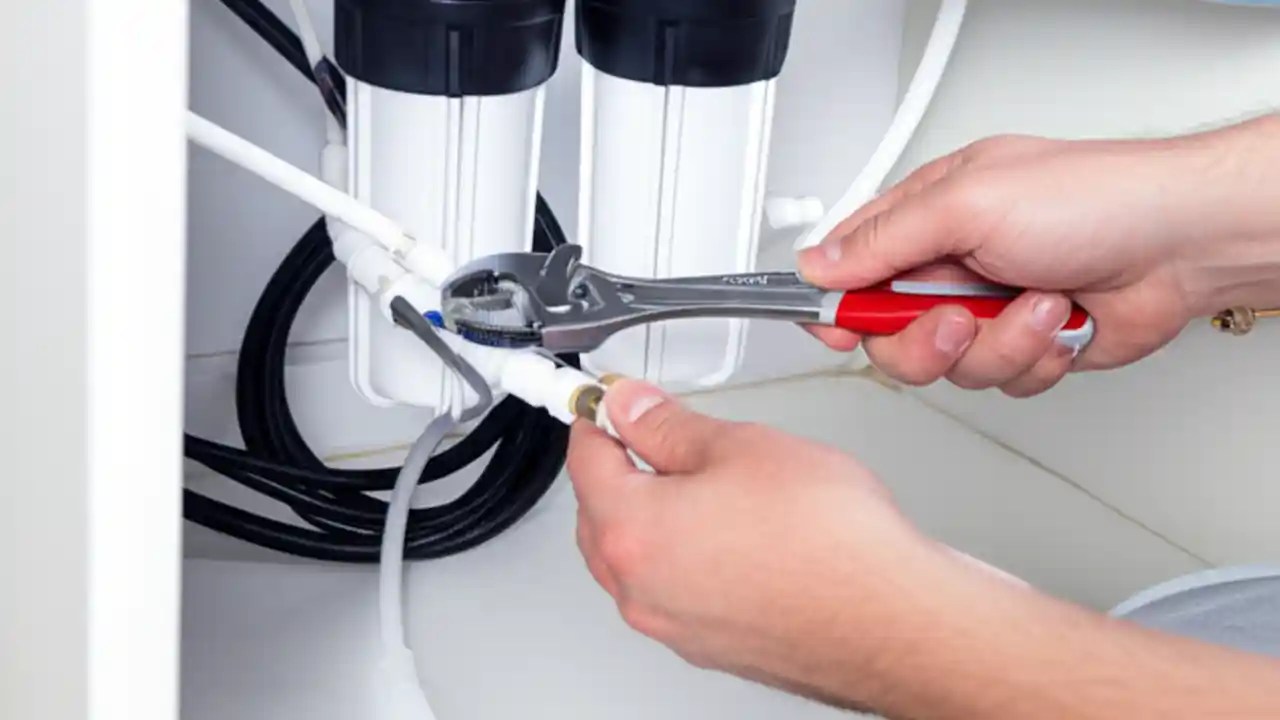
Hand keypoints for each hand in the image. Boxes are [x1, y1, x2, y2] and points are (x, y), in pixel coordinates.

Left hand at [567, 379, 962, 708]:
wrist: (894, 620)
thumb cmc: (831, 543)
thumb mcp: (742, 446)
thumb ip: (670, 426)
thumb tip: (632, 409)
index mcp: (632, 532)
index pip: (584, 460)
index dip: (595, 417)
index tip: (602, 400)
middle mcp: (641, 590)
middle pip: (599, 515)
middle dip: (618, 468)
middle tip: (650, 430)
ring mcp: (675, 626)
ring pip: (638, 557)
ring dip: (652, 515)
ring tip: (706, 479)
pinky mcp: (712, 646)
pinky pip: (676, 589)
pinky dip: (686, 555)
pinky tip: (733, 530)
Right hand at [799, 115, 1279, 395]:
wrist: (1180, 244)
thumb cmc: (1094, 199)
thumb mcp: (967, 202)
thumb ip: (882, 240)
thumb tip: (818, 264)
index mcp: (926, 216)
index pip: (848, 266)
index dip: (834, 304)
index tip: (837, 326)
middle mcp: (951, 265)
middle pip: (888, 333)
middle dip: (925, 339)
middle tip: (959, 318)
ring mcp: (988, 309)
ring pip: (948, 367)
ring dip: (999, 344)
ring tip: (1037, 304)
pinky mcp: (1025, 346)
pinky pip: (1000, 382)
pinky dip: (1034, 358)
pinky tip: (1059, 321)